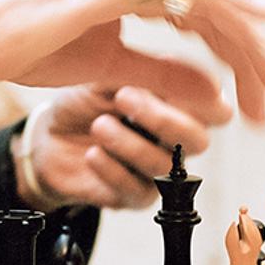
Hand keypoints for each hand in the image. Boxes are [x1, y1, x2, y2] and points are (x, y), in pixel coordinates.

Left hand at [16, 79, 226, 210]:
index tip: (164, 78)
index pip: (213, 107)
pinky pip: (136, 190)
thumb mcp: (108, 75)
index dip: (199, 96)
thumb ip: (146, 73)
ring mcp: (155, 170)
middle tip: (125, 98)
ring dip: (127, 143)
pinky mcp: (133, 196)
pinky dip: (112, 169)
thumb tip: (178, 68)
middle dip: (162, 119)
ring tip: (98, 126)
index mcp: (178, 106)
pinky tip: (93, 155)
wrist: (50, 138)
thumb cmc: (83, 103)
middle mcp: (173, 140)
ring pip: (162, 164)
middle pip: (197, 140)